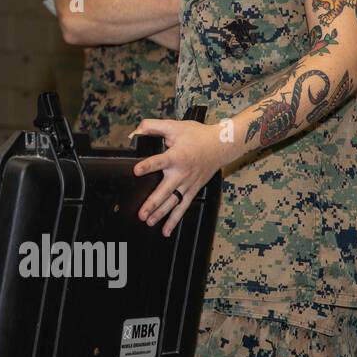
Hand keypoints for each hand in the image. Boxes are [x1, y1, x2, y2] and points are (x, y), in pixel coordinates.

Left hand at [129, 119, 228, 236]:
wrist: (221, 145)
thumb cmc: (197, 135)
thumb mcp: (174, 126)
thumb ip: (153, 126)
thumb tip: (135, 132)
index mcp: (176, 156)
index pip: (159, 161)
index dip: (148, 165)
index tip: (136, 171)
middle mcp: (182, 173)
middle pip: (165, 190)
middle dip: (153, 203)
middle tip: (141, 213)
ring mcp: (188, 184)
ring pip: (173, 202)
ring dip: (161, 214)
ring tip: (149, 222)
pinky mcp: (193, 190)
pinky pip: (183, 207)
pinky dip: (175, 219)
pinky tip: (166, 230)